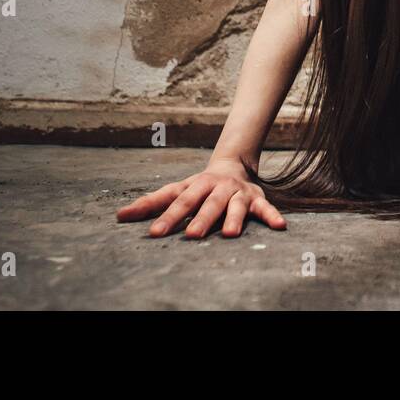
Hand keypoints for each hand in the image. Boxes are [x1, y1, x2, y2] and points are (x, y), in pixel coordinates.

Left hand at [116, 157, 286, 237]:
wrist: (233, 164)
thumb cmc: (199, 186)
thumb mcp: (177, 190)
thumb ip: (151, 203)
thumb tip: (119, 216)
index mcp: (195, 185)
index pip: (177, 201)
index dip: (166, 216)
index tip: (153, 234)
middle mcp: (216, 187)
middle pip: (206, 204)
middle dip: (199, 219)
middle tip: (191, 235)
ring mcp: (237, 193)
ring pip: (234, 206)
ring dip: (232, 219)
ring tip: (229, 234)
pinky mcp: (256, 199)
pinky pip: (266, 208)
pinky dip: (272, 216)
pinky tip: (280, 226)